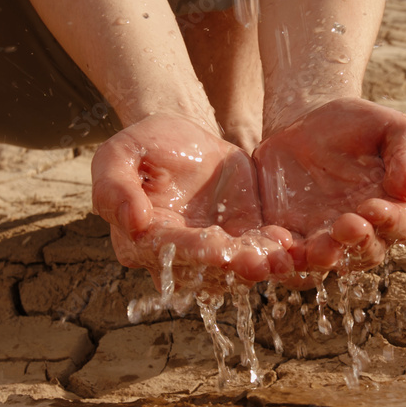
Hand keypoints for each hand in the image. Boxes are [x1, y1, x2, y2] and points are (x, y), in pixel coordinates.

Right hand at [92, 114, 293, 287]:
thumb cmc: (147, 143)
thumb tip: (133, 221)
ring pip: (236, 269)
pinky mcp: (242, 242)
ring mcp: (212, 253)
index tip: (217, 248)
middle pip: (206, 270)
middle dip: (234, 267)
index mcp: (141, 241)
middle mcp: (176, 258)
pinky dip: (275, 252)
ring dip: (260, 265)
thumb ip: (115, 186)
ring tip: (281, 257)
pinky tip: (290, 245)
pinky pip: (260, 253)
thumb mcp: (121, 153)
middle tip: (259, 262)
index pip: (167, 252)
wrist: (187, 136)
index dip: (192, 251)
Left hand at [254, 98, 405, 274]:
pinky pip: (288, 255)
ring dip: (322, 259)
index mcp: (393, 210)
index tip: (374, 207)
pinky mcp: (291, 237)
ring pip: (327, 262)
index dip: (390, 221)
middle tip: (345, 227)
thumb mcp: (391, 127)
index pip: (400, 226)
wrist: (306, 123)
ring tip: (315, 248)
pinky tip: (278, 243)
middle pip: (366, 253)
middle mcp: (363, 234)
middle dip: (357, 244)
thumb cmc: (358, 125)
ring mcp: (325, 239)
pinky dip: (283, 255)